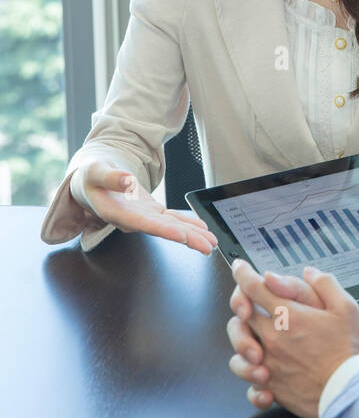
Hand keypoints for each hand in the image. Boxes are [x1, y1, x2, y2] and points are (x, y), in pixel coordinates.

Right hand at [80, 159, 217, 255]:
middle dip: (186, 238)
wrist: (89, 184)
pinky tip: (202, 228)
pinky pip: (171, 218)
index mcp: (116, 212)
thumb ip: (109, 176)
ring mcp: (143, 217)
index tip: (181, 236)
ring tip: (211, 243)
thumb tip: (127, 180)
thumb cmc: (90, 178)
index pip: (142, 223)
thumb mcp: (94, 171)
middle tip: (207, 246)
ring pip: (170, 226)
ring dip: (192, 234)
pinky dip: (187, 222)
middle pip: (162, 230)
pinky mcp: (150, 211)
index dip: (163, 230)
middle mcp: (132, 219)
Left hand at [227, 260, 358, 417]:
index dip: (243, 274)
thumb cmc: (352, 349)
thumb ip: (324, 284)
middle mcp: (272, 339)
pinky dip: (252, 380)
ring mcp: (270, 366)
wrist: (354, 389)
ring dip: (243, 344)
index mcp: (287, 316)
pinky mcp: (274, 389)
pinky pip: (249, 385)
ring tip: (255, 343)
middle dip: (240, 307)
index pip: (252, 288)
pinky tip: (264, 376)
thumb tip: (307, 272)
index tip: (240, 268)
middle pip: (238, 318)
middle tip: (248, 304)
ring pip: (238, 353)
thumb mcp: (346, 307)